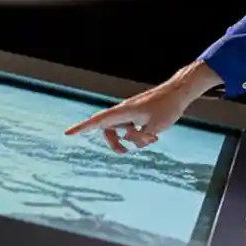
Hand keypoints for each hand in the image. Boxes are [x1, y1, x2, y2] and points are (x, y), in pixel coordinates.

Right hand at [64, 79, 195, 152]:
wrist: (178, 92)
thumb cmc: (167, 107)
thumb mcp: (154, 127)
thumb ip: (138, 137)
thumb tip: (127, 139)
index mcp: (124, 111)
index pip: (99, 121)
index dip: (82, 128)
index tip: (67, 134)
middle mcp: (124, 111)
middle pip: (108, 129)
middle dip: (113, 143)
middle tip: (124, 153)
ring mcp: (131, 112)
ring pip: (121, 130)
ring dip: (130, 139)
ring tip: (149, 140)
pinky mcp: (138, 114)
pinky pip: (131, 128)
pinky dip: (138, 135)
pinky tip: (153, 135)